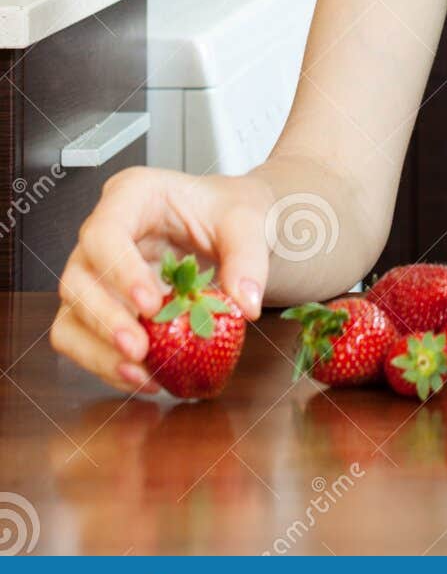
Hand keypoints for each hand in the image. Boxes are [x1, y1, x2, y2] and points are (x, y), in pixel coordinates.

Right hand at [50, 167, 272, 393]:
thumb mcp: (248, 219)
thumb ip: (248, 256)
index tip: (151, 304)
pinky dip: (105, 363)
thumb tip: (246, 305)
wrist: (229, 225)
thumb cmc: (228, 210)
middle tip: (142, 349)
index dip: (120, 272)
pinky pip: (83, 339)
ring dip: (99, 351)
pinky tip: (142, 377)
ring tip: (141, 372)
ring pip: (71, 315)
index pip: (105, 232)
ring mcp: (95, 270)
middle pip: (79, 279)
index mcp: (132, 195)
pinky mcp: (99, 304)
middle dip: (106, 320)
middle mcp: (102, 231)